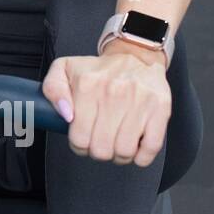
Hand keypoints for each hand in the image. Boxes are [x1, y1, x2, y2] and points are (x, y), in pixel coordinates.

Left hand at [40, 45, 171, 166]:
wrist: (135, 56)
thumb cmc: (98, 70)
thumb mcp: (64, 69)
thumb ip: (52, 90)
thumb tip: (65, 114)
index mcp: (88, 86)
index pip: (79, 138)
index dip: (79, 146)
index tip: (82, 141)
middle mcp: (114, 93)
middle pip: (101, 149)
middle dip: (97, 152)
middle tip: (99, 143)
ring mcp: (139, 102)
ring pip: (125, 151)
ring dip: (119, 156)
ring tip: (116, 144)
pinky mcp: (160, 109)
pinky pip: (151, 147)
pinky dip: (142, 156)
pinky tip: (135, 147)